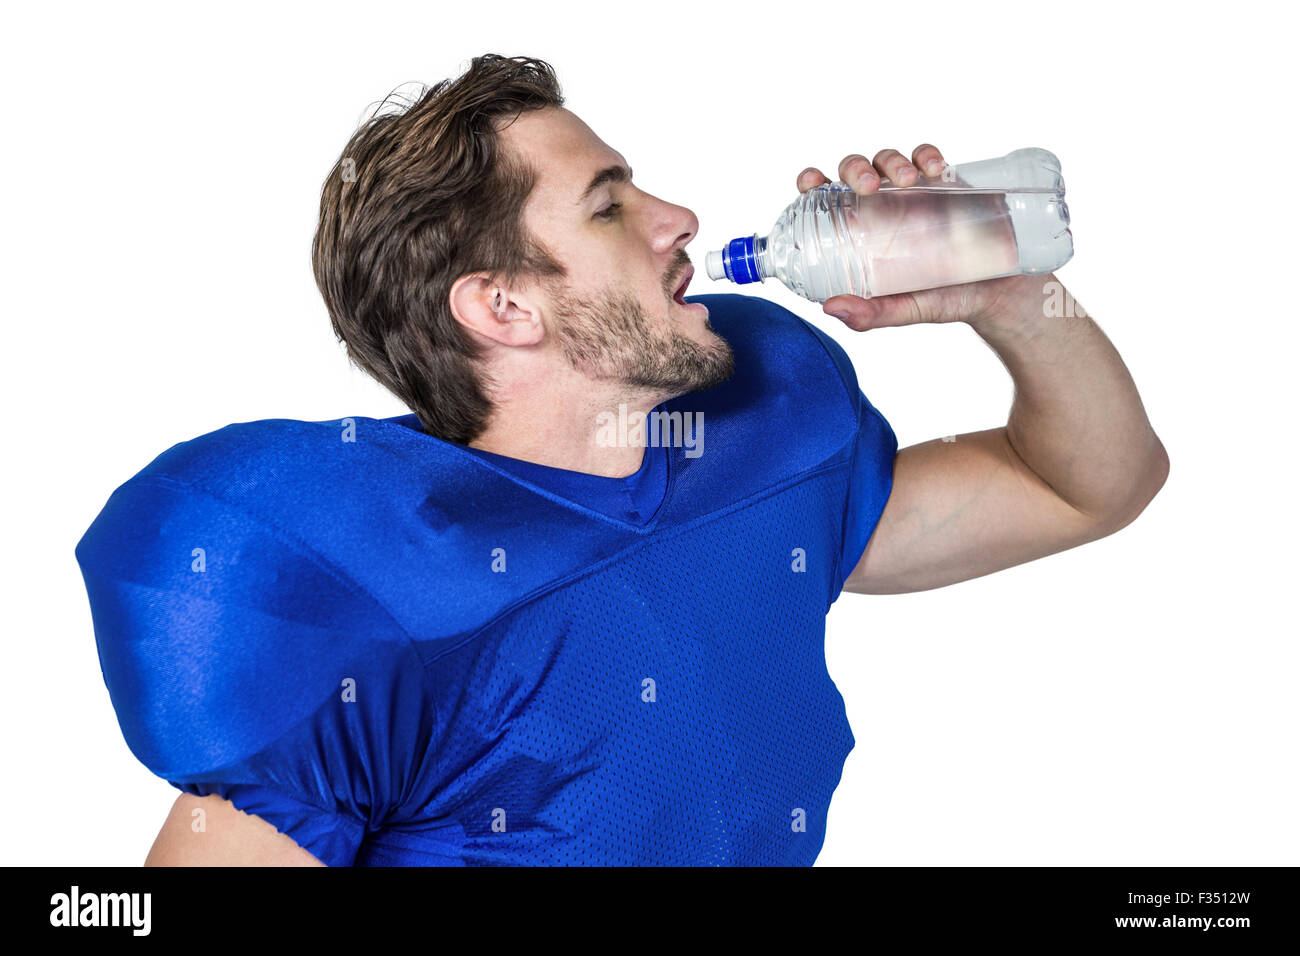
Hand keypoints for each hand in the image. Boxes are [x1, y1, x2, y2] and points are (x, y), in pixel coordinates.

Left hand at [797, 145, 1037, 329]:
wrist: (1002, 292)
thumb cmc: (947, 299)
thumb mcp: (906, 309)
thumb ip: (872, 313)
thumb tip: (831, 307)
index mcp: (861, 231)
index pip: (825, 199)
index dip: (811, 184)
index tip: (809, 184)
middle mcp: (882, 207)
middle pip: (855, 171)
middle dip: (855, 168)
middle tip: (868, 187)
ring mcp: (913, 192)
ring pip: (889, 159)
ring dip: (891, 160)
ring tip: (908, 180)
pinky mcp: (945, 182)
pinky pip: (929, 157)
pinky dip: (928, 154)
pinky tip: (935, 169)